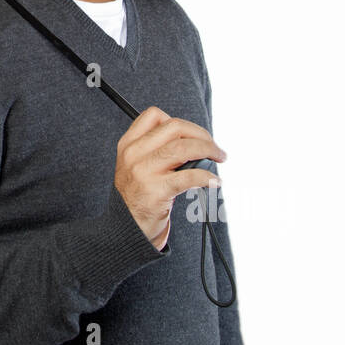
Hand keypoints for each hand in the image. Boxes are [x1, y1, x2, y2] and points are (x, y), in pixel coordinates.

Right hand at [113, 106, 224, 249]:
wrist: (125, 229)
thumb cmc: (137, 196)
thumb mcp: (135, 165)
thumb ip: (155, 149)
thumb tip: (195, 141)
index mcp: (128, 144)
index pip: (154, 116)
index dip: (178, 121)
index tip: (192, 134)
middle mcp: (133, 154)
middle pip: (174, 127)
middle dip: (201, 134)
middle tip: (214, 146)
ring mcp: (143, 172)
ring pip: (183, 148)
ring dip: (209, 150)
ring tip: (220, 158)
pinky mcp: (156, 191)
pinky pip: (189, 176)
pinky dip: (207, 177)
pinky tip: (214, 181)